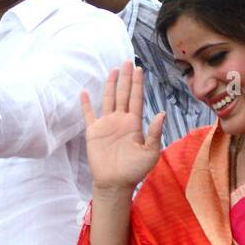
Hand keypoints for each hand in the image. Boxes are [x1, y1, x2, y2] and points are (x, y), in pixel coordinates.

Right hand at [80, 61, 163, 192]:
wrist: (115, 183)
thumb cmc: (134, 171)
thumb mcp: (150, 153)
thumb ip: (154, 133)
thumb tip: (161, 113)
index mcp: (134, 124)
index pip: (137, 99)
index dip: (137, 84)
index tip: (138, 69)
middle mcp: (121, 120)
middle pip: (123, 94)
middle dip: (125, 78)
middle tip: (127, 61)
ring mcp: (106, 124)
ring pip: (108, 99)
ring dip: (110, 84)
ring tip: (112, 69)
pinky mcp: (93, 132)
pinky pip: (89, 114)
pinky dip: (85, 104)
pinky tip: (84, 92)